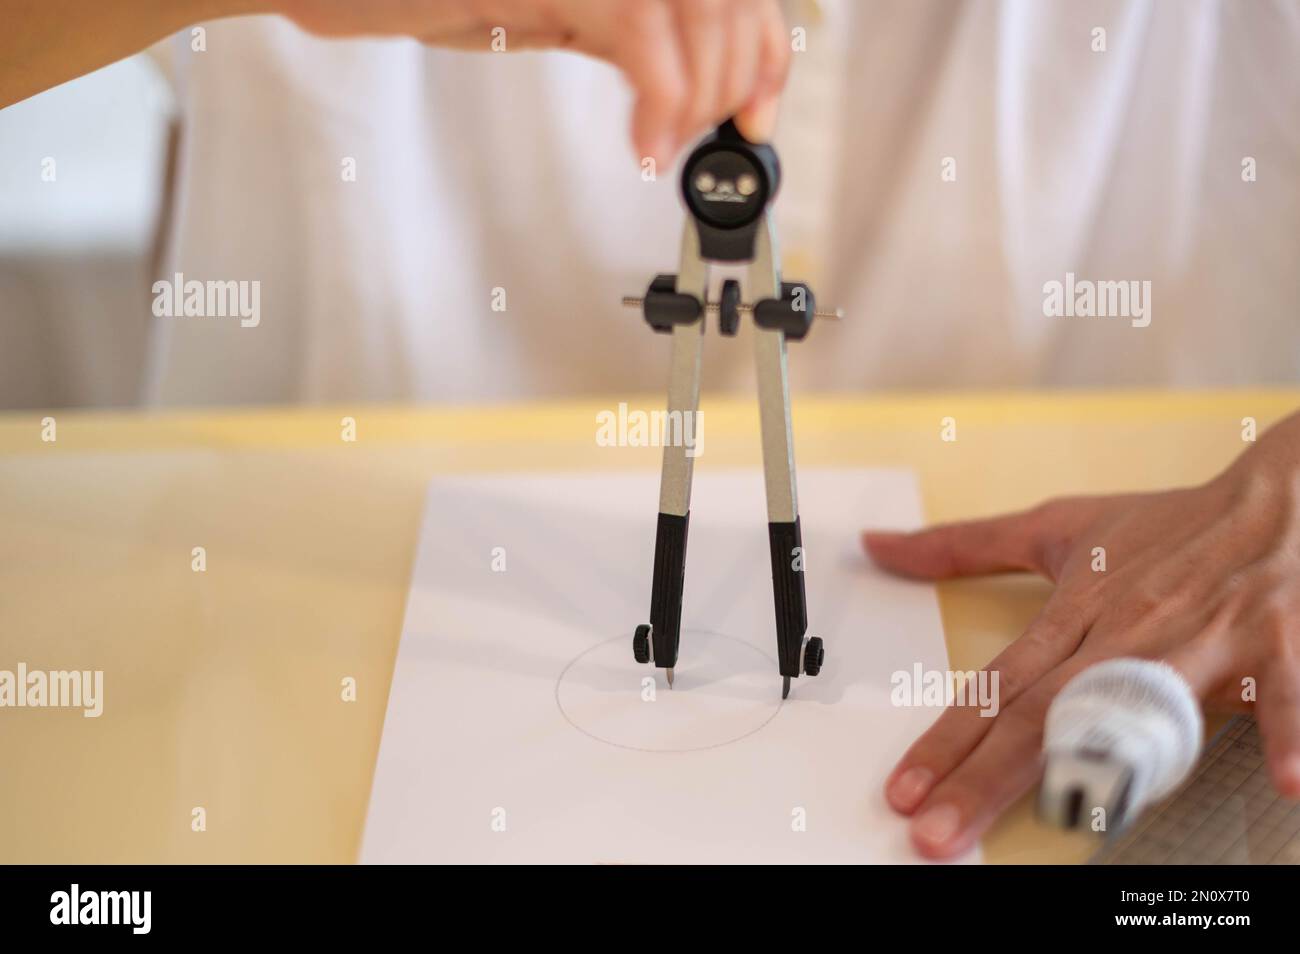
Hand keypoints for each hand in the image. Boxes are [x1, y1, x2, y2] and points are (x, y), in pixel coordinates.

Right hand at [278, 0, 790, 161]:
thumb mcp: (559, 16)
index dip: (764, 55)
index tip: (754, 115)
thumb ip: (627, 36)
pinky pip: (643, 36)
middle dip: (731, 88)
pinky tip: (642, 148)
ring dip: (699, 98)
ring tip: (660, 146)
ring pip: (704, 11)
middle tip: (695, 143)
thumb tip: (693, 88)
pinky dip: (660, 102)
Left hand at [862, 411, 1299, 858]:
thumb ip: (963, 545)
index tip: (903, 792)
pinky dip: (1290, 734)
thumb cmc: (1167, 525)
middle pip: (1044, 713)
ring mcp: (1200, 641)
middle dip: (985, 777)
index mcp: (1078, 612)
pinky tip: (1291, 784)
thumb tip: (876, 546)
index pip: (996, 687)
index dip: (945, 741)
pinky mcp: (1274, 647)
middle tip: (936, 833)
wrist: (1275, 500)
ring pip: (1141, 709)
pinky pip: (1283, 695)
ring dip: (1105, 767)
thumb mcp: (1057, 526)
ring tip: (1062, 820)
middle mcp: (1127, 632)